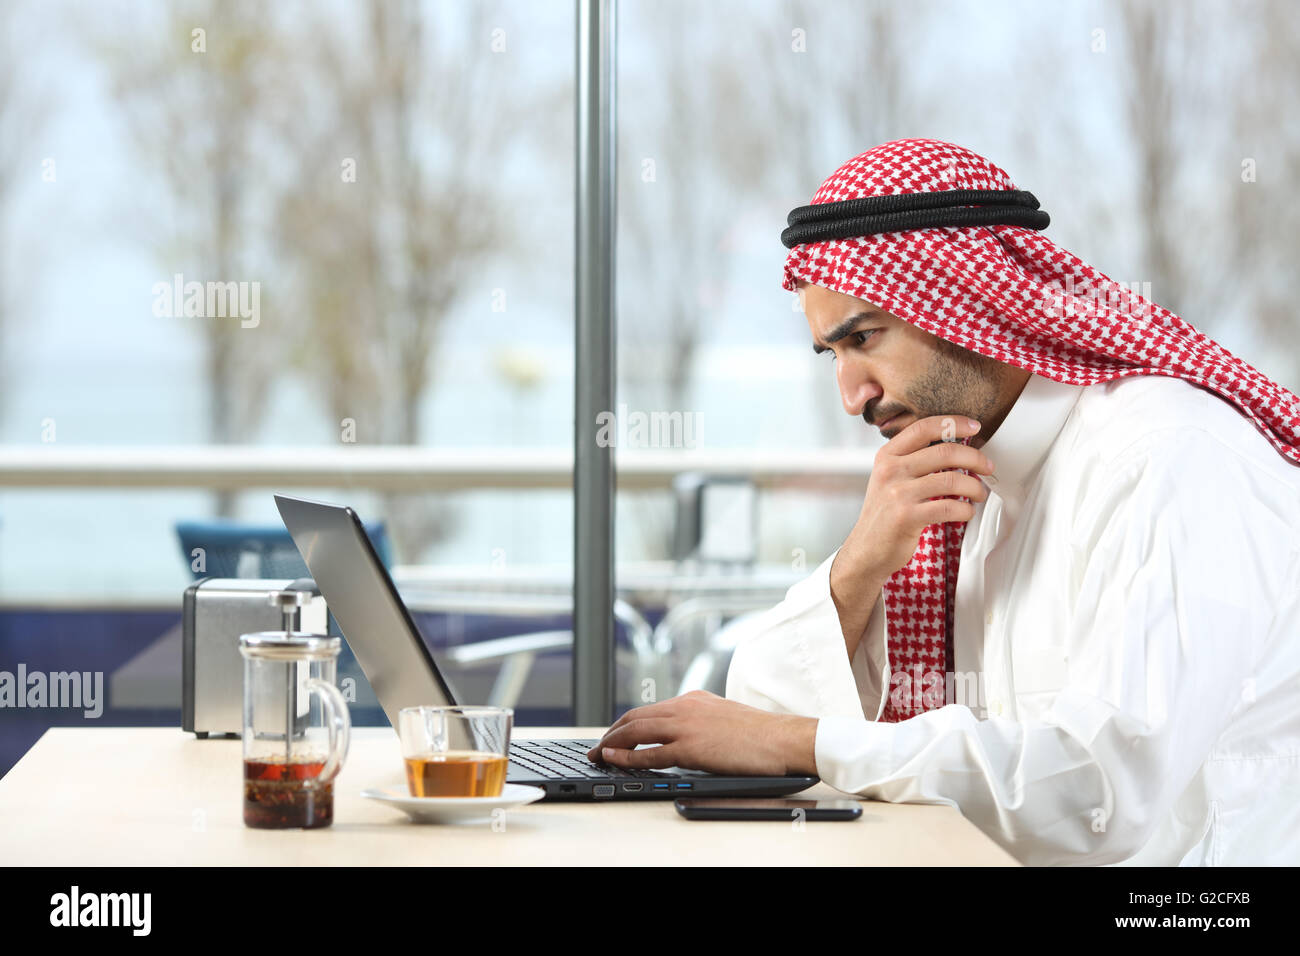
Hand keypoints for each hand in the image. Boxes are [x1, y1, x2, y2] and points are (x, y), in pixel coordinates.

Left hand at [585, 690, 818, 776]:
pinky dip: (627, 757)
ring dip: (612, 744)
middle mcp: (686, 706)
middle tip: (597, 748)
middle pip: (636, 717)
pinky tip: (614, 761)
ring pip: (636, 731)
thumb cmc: (761, 734)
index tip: (613, 735)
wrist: (783, 738)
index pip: (649, 710)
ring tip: (597, 755)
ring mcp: (687, 726)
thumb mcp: (724, 717)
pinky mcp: (691, 747)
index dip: (626, 723)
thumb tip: (686, 738)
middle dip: (611, 733)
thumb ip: (702, 721)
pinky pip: (649, 753)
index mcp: (694, 698)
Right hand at [839, 414, 994, 582]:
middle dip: (975, 458)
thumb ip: (912, 459)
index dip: (953, 423)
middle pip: (945, 452)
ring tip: (979, 493)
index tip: (974, 427)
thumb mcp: (889, 478)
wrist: (866, 549)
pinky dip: (966, 509)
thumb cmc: (885, 513)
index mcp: (887, 456)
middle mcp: (890, 471)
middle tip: (987, 466)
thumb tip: (955, 447)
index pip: (923, 428)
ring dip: (975, 487)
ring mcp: (898, 494)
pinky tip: (966, 511)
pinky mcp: (907, 517)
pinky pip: (949, 507)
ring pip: (952, 480)